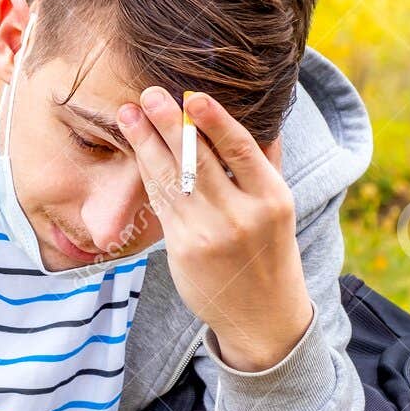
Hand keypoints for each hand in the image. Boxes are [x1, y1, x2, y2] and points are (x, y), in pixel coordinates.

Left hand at [116, 88, 312, 370]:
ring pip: (172, 178)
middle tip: (148, 94)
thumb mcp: (280, 209)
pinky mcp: (183, 249)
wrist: (264, 316)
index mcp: (272, 199)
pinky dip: (147, 173)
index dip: (215, 120)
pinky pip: (161, 201)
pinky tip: (137, 150)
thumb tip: (263, 116)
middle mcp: (241, 216)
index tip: (192, 95)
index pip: (241, 150)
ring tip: (129, 114)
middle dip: (170, 124)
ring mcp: (209, 234)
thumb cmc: (270, 252)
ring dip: (146, 143)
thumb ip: (267, 164)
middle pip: (199, 160)